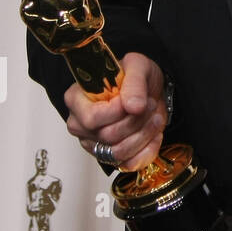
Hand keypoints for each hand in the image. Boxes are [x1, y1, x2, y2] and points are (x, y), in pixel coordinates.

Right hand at [64, 52, 166, 170]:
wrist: (149, 93)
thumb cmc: (136, 78)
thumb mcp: (138, 66)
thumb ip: (134, 82)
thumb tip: (133, 106)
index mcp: (76, 99)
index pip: (93, 117)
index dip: (120, 112)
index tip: (139, 100)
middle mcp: (80, 124)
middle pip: (108, 135)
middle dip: (137, 121)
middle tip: (151, 105)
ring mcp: (92, 143)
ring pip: (118, 152)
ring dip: (144, 135)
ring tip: (155, 118)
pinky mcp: (109, 157)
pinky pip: (128, 164)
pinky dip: (147, 151)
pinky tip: (154, 135)